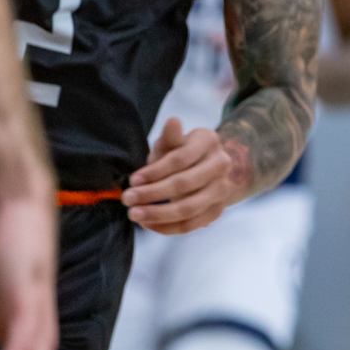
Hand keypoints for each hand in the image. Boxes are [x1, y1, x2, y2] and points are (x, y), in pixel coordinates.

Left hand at [122, 118, 236, 233]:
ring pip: (189, 208)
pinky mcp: (218, 210)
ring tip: (135, 215)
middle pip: (185, 184)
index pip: (180, 159)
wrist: (208, 169)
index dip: (154, 171)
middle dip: (152, 193)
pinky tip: (148, 224)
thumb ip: (171, 137)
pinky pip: (192, 224)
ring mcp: (223, 189)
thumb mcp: (175, 142)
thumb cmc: (183, 154)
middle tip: (127, 199)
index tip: (132, 180)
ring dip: (158, 214)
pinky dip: (168, 227)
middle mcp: (222, 165)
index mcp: (209, 141)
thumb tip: (172, 121)